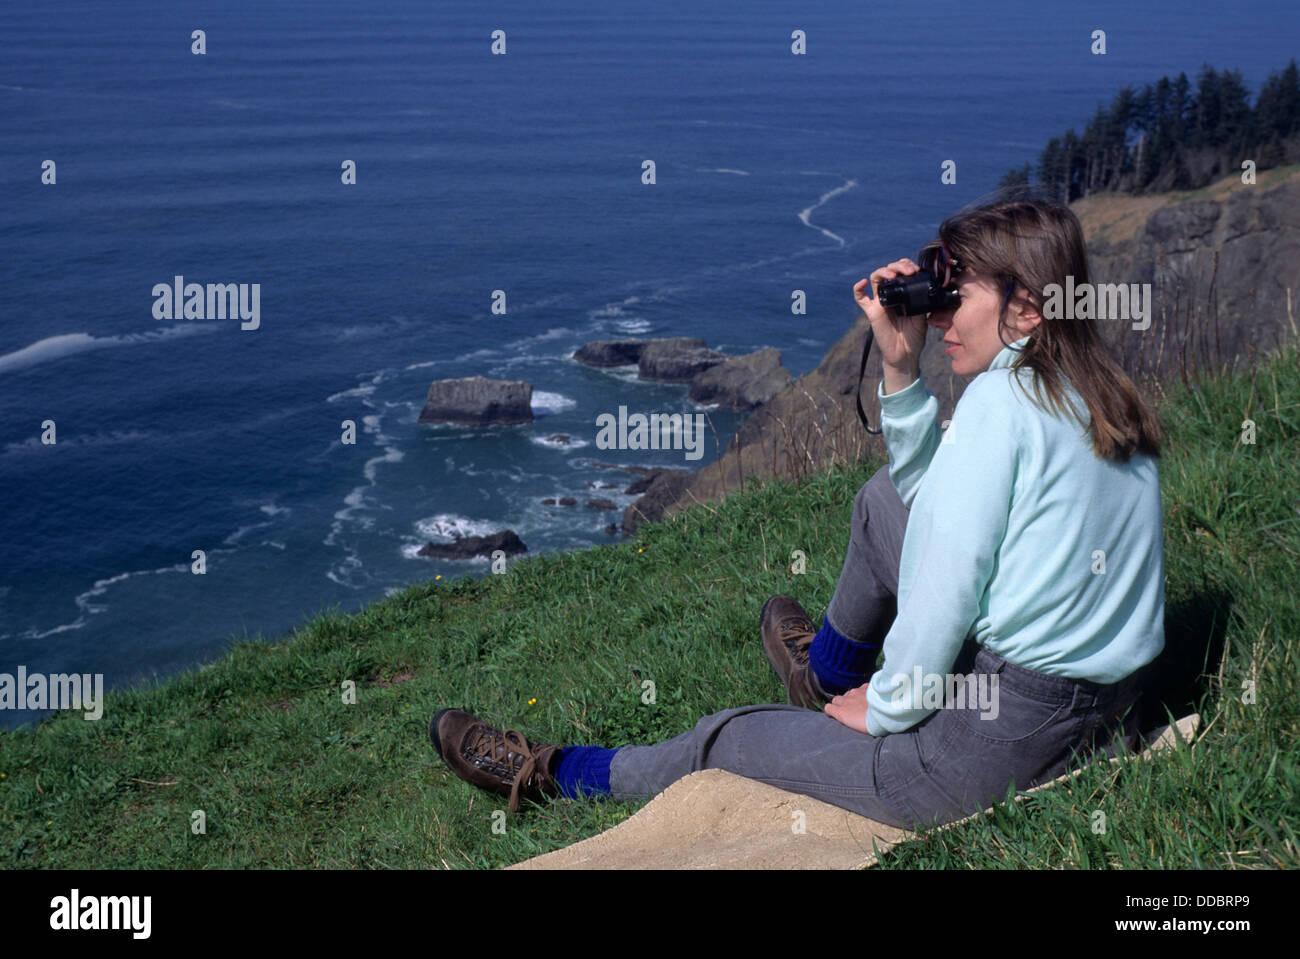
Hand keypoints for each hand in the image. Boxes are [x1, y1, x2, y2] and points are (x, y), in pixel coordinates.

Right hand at [824, 682, 869, 733]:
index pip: (828, 707)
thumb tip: (838, 714)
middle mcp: (846, 699)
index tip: (834, 714)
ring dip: (852, 698)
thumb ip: (843, 717)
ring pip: (849, 693)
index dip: (831, 710)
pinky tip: (868, 697)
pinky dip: (863, 692)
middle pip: (837, 699)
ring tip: (860, 704)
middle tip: (849, 710)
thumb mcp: (852, 726)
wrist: (884, 714)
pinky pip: (861, 688)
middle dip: (840, 703)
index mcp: (841, 711)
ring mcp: (856, 692)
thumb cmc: (870, 725)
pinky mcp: (866, 687)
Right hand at [853, 260, 928, 384]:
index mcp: (903, 293)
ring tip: (893, 274)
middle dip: (898, 266)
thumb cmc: (914, 336)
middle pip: (889, 271)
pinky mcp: (872, 312)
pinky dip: (858, 289)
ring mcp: (880, 302)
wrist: (905, 354)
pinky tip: (862, 282)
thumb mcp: (924, 315)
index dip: (907, 266)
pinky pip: (860, 298)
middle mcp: (891, 294)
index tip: (915, 270)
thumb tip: (924, 287)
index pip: (901, 272)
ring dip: (883, 271)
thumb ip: (921, 301)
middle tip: (908, 271)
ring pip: (875, 279)